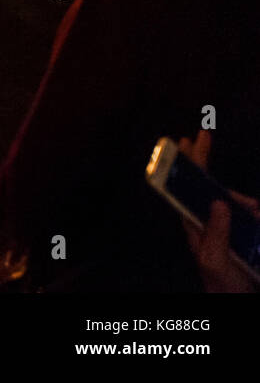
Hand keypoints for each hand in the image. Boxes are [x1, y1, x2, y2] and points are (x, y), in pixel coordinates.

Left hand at [178, 131, 258, 292]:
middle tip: (204, 135)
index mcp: (195, 224)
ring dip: (248, 203)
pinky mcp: (244, 232)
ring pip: (236, 199)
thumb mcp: (214, 260)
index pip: (185, 187)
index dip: (184, 164)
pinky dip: (257, 212)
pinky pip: (252, 213)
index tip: (182, 139)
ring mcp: (227, 225)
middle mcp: (209, 220)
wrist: (239, 299)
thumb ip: (215, 232)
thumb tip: (218, 201)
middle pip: (207, 185)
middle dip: (204, 161)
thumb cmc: (221, 284)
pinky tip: (259, 217)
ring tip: (256, 216)